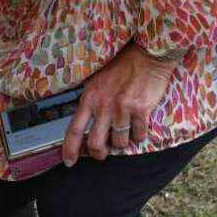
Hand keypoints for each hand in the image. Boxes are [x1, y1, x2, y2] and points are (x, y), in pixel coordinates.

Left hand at [60, 42, 177, 166]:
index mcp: (89, 98)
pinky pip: (139, 135)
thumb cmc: (122, 67)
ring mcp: (122, 108)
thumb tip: (85, 125)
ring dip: (123, 143)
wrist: (147, 55)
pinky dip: (139, 136)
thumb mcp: (96, 81)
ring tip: (125, 133)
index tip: (69, 162)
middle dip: (99, 154)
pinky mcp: (141, 109)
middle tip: (103, 154)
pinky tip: (139, 127)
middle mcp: (103, 105)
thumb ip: (90, 102)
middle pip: (95, 143)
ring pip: (120, 142)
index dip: (70, 150)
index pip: (74, 130)